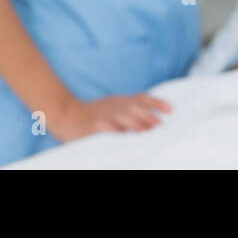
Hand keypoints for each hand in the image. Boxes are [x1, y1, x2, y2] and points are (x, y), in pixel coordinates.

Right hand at [48, 92, 172, 142]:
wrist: (66, 113)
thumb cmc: (93, 112)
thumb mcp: (113, 104)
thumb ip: (130, 107)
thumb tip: (153, 117)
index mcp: (120, 100)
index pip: (142, 98)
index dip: (157, 103)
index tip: (171, 110)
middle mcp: (115, 106)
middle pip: (136, 108)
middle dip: (149, 117)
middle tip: (160, 127)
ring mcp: (104, 116)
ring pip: (124, 118)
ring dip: (136, 124)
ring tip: (147, 133)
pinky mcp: (94, 127)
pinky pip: (107, 129)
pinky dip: (116, 132)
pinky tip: (124, 138)